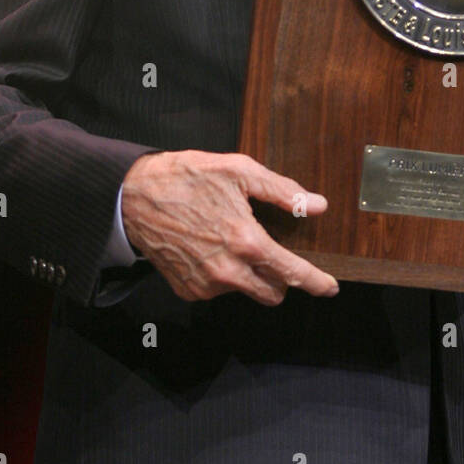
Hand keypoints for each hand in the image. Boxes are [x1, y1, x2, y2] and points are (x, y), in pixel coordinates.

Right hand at [120, 149, 337, 305]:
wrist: (134, 196)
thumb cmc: (187, 177)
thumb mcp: (239, 171)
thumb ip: (282, 191)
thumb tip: (317, 205)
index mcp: (246, 241)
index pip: (293, 273)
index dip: (316, 283)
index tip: (330, 288)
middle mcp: (228, 271)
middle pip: (273, 293)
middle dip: (280, 279)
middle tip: (272, 254)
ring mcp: (206, 285)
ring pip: (245, 291)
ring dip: (248, 275)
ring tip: (230, 242)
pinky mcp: (188, 290)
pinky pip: (217, 291)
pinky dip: (221, 276)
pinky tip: (209, 249)